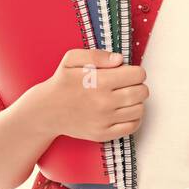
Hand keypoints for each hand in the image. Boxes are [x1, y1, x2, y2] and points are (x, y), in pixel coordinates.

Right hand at [21, 49, 147, 141]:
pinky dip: (133, 117)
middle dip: (138, 85)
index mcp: (99, 82)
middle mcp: (104, 102)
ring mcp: (104, 120)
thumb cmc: (61, 83)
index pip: (138, 75)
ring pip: (140, 109)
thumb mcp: (71, 59)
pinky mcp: (103, 134)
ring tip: (123, 97)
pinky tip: (123, 111)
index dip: (134, 71)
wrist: (46, 111)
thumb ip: (97, 55)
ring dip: (136, 101)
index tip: (126, 72)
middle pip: (142, 92)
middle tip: (126, 84)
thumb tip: (119, 59)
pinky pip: (132, 126)